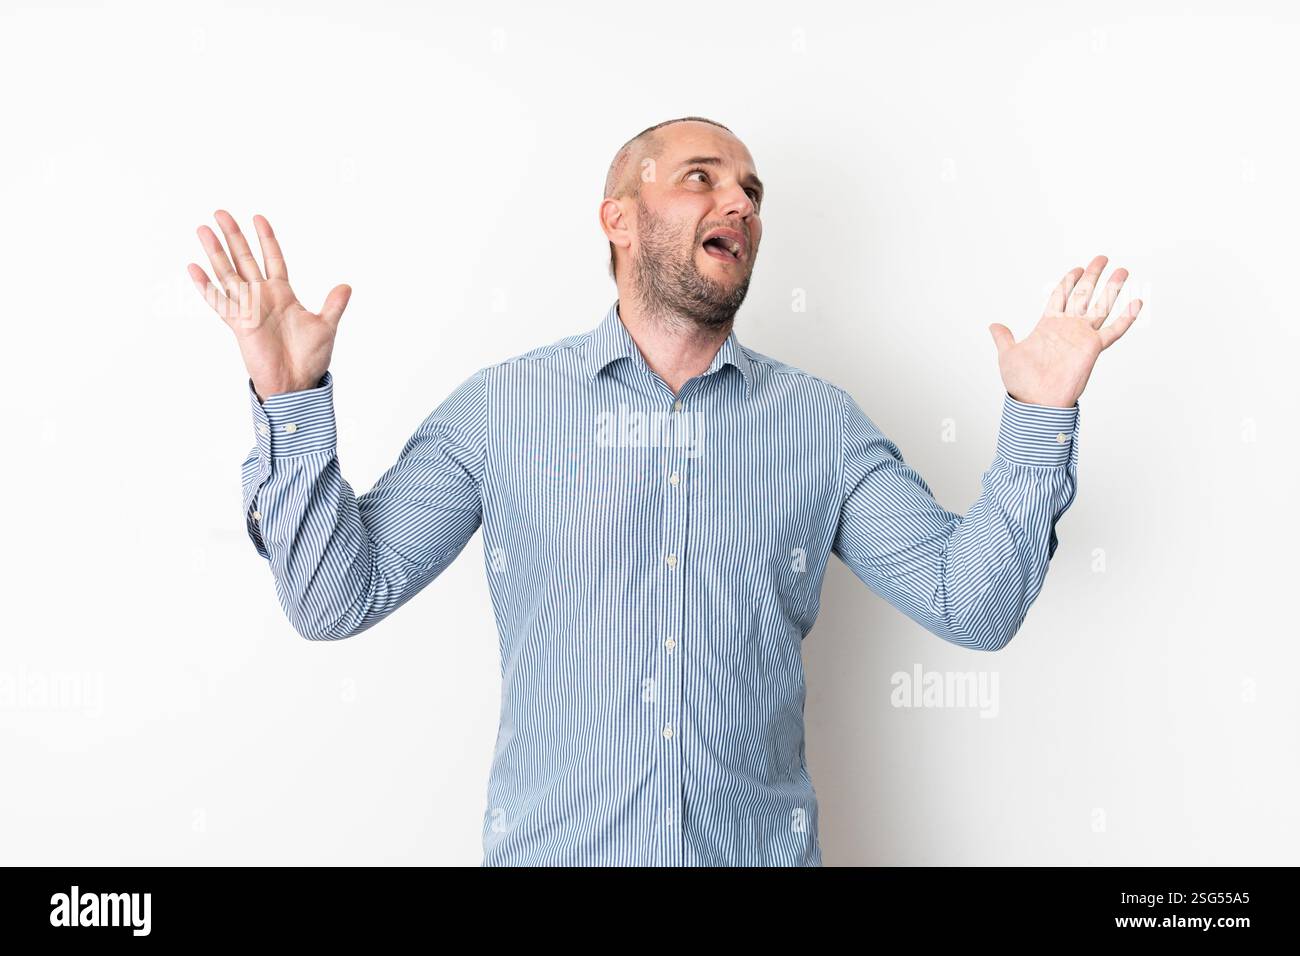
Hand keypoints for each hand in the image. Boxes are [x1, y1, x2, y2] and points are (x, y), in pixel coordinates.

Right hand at [187, 210, 350, 401]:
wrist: (297, 383)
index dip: (266, 239)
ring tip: (203, 229)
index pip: (273, 259)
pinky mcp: (238, 324)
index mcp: (283, 294)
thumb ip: (333, 304)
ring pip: (228, 274)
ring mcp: (248, 309)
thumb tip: (346, 286)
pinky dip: (206, 286)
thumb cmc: (310, 358)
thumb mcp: (326, 326)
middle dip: (233, 236)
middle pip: (244, 259)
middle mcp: (262, 297)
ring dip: (215, 252)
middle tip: (220, 212)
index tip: (258, 218)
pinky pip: (219, 301)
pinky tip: (193, 268)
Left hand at [987, 255, 1141, 407]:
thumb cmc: (1022, 382)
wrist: (1035, 401)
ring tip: (1122, 271)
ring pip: (1101, 306)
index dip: (1069, 281)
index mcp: (1048, 326)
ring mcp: (1082, 336)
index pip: (1061, 296)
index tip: (1078, 268)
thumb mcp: (1008, 354)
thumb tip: (994, 326)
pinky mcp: (1092, 348)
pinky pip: (1113, 331)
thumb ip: (1004, 338)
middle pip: (1083, 295)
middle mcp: (1068, 328)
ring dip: (1112, 289)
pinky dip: (1126, 318)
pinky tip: (1137, 303)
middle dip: (1092, 276)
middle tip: (1101, 258)